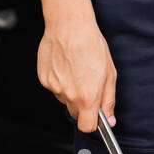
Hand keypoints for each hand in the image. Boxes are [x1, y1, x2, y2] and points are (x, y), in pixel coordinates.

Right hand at [37, 14, 116, 133]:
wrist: (69, 26)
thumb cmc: (91, 45)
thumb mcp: (109, 73)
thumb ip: (108, 99)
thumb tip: (109, 119)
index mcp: (88, 96)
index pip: (87, 126)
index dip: (93, 123)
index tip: (96, 116)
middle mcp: (69, 95)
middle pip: (75, 113)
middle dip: (83, 105)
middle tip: (88, 83)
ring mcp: (54, 88)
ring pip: (64, 99)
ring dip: (71, 91)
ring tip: (76, 69)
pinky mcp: (44, 79)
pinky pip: (54, 88)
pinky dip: (60, 81)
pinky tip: (65, 66)